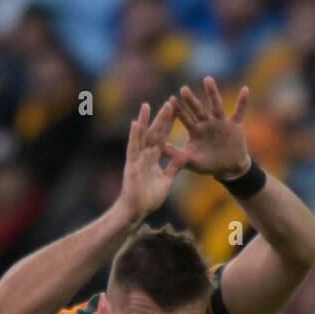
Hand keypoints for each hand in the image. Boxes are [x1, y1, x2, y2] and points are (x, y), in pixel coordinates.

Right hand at [115, 100, 189, 225]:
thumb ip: (173, 168)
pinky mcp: (131, 165)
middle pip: (154, 133)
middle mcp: (144, 155)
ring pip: (141, 136)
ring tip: (146, 105)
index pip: (163, 137)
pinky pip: (132, 148)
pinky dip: (133, 136)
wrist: (137, 211)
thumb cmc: (148, 199)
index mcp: (153, 158)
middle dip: (161, 118)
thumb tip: (183, 157)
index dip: (169, 124)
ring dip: (143, 121)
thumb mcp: (166, 181)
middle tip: (169, 102)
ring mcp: (137, 159)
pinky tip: (135, 123)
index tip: (176, 111)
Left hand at [170, 77, 251, 180]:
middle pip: (198, 109)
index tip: (170, 100)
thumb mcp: (191, 161)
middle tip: (183, 89)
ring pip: (216, 106)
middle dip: (191, 100)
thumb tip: (158, 149)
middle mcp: (207, 123)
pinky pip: (240, 111)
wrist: (229, 168)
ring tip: (207, 79)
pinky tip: (245, 89)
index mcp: (196, 131)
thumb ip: (176, 155)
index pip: (185, 119)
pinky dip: (242, 102)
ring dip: (212, 93)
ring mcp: (221, 123)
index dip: (178, 111)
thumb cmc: (208, 164)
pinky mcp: (235, 125)